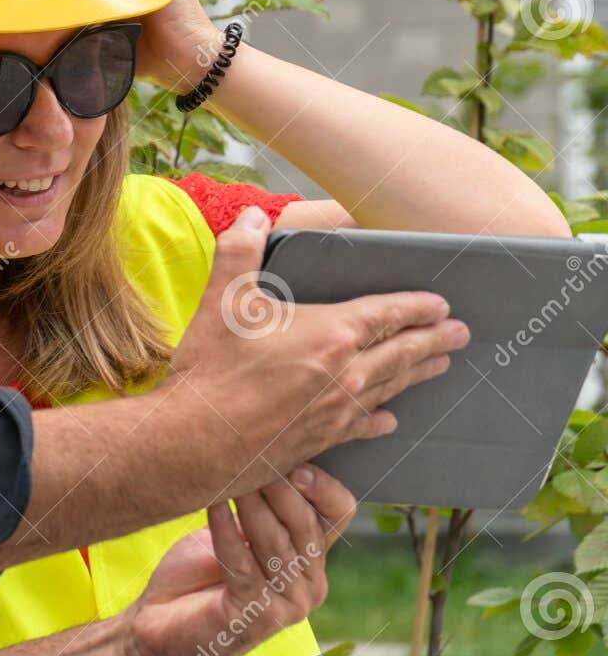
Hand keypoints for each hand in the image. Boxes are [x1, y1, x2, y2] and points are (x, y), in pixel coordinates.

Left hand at [124, 464, 355, 655]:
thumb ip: (259, 501)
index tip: (289, 456)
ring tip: (226, 474)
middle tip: (248, 455)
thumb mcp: (236, 529)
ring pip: (275, 540)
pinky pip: (242, 562)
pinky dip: (224, 531)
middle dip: (275, 485)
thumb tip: (264, 445)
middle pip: (304, 522)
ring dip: (249, 503)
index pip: (338, 512)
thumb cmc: (198, 573)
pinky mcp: (255, 615)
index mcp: (312, 560)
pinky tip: (212, 505)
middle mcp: (310, 585)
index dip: (320, 482)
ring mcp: (287, 605)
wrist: (159, 625)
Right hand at [159, 204, 470, 496]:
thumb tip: (251, 215)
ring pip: (390, 387)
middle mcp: (344, 373)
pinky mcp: (321, 440)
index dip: (416, 308)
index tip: (441, 306)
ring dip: (418, 373)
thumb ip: (239, 251)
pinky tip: (390, 420)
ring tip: (440, 365)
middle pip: (400, 352)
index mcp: (329, 333)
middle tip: (460, 334)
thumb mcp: (222, 300)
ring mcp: (336, 410)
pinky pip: (363, 425)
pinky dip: (380, 419)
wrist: (195, 440)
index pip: (386, 314)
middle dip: (433, 340)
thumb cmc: (210, 369)